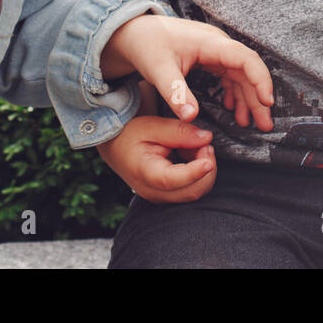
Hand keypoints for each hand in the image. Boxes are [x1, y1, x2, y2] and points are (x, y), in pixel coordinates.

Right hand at [97, 115, 216, 202]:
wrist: (114, 147)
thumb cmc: (129, 135)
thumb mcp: (151, 126)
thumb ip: (179, 131)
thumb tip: (206, 137)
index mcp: (144, 173)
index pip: (172, 179)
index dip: (195, 169)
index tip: (208, 150)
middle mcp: (152, 191)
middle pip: (191, 191)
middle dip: (206, 167)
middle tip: (204, 143)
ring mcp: (160, 197)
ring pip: (195, 191)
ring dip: (204, 170)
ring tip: (194, 146)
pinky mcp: (167, 195)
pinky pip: (191, 189)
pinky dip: (198, 173)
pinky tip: (190, 155)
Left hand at [102, 13, 274, 130]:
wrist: (133, 32)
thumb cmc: (146, 45)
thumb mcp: (158, 70)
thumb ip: (175, 92)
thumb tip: (191, 117)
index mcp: (210, 43)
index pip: (245, 59)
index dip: (260, 79)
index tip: (266, 102)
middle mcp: (217, 45)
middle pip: (247, 70)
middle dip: (258, 97)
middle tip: (265, 124)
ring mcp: (214, 51)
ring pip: (240, 75)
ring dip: (247, 98)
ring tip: (250, 123)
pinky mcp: (208, 58)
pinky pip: (229, 75)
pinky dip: (234, 93)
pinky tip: (233, 109)